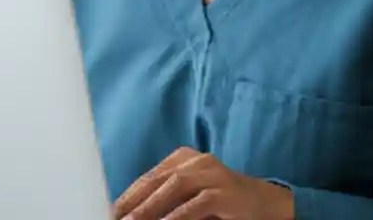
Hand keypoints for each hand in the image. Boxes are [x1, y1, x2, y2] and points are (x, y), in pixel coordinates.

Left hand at [113, 147, 294, 219]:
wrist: (266, 206)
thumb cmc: (220, 206)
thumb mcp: (188, 200)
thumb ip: (161, 203)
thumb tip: (125, 215)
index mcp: (183, 159)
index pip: (146, 179)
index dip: (124, 198)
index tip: (106, 213)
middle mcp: (197, 161)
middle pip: (155, 180)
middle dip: (131, 204)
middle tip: (111, 219)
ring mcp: (213, 173)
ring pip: (173, 187)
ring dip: (148, 209)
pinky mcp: (225, 191)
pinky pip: (195, 204)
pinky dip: (175, 217)